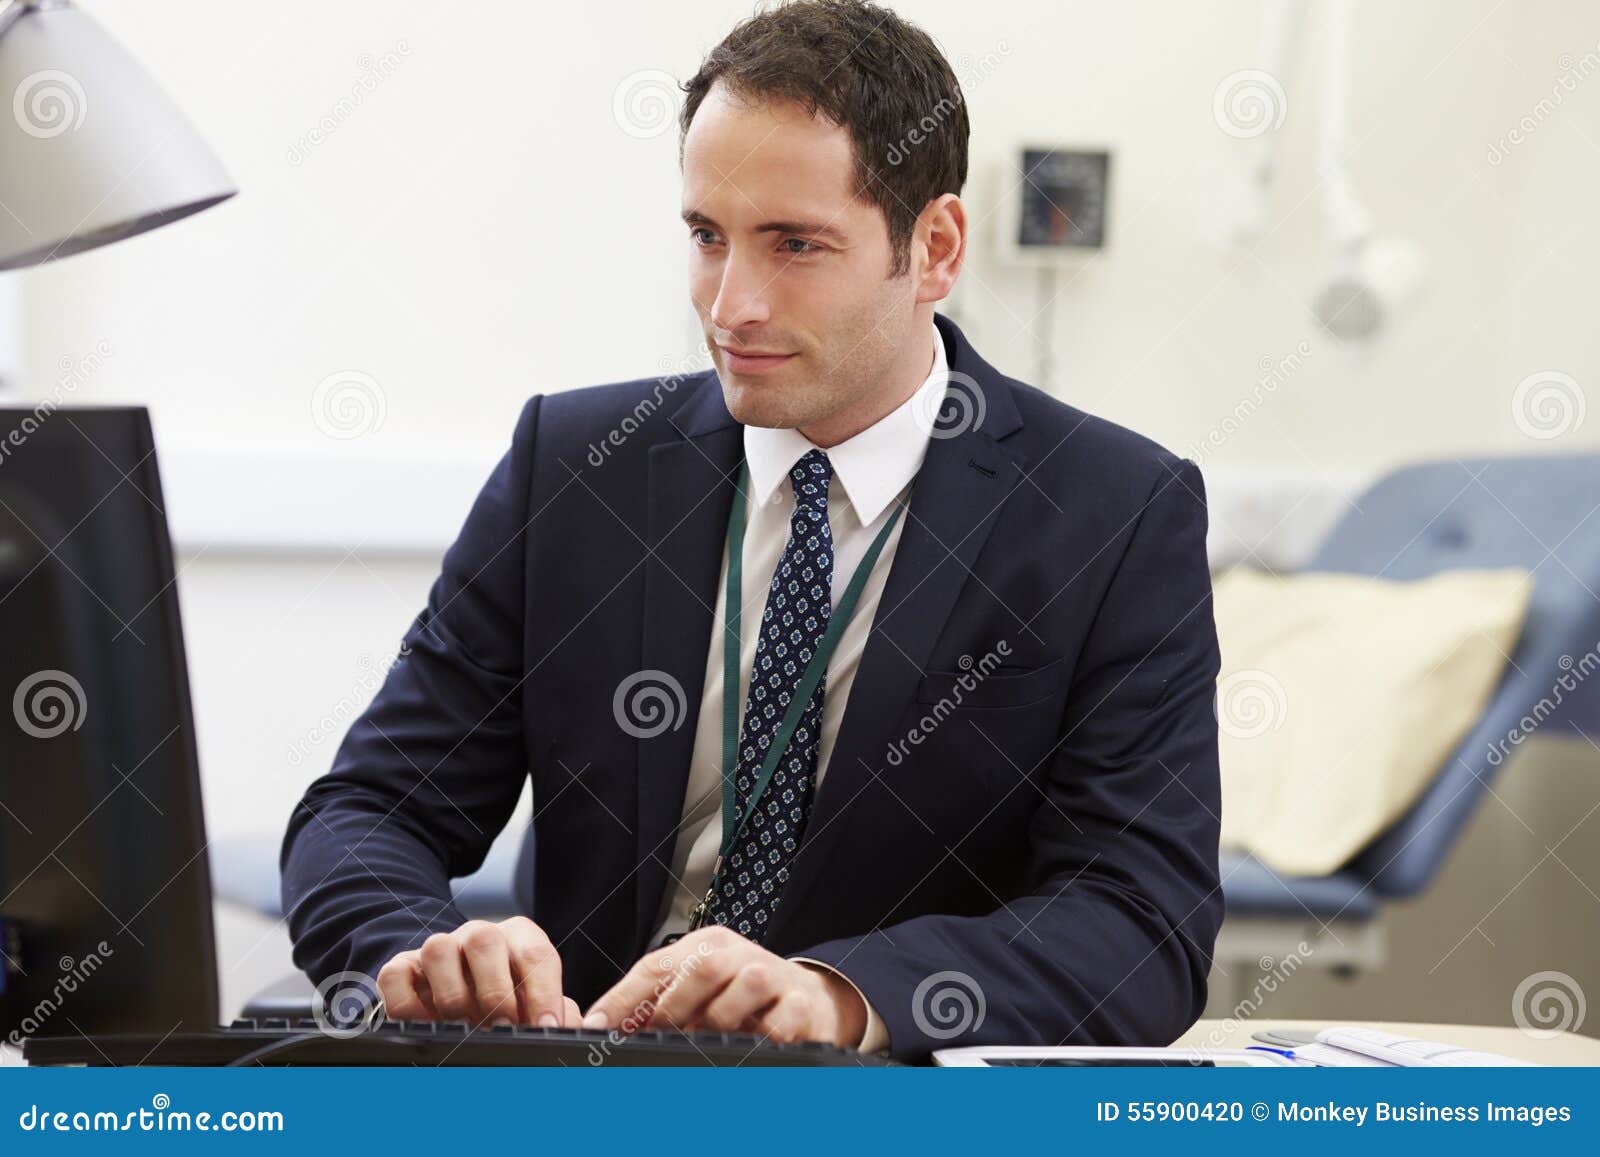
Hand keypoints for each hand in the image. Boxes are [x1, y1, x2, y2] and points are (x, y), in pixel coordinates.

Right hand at [375, 917, 581, 1026]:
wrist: (452, 995)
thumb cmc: (507, 1001)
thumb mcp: (535, 1003)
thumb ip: (556, 1013)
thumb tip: (578, 1031)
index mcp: (519, 937)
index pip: (536, 954)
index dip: (543, 993)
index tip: (548, 1028)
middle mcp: (479, 935)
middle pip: (485, 941)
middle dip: (496, 991)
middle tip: (503, 1029)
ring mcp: (438, 947)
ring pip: (438, 949)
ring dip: (453, 997)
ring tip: (464, 1030)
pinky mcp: (401, 966)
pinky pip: (397, 975)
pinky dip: (409, 1005)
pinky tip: (427, 1027)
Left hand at [581, 926, 867, 1046]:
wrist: (810, 998)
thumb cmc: (743, 995)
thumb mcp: (700, 990)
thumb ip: (658, 1001)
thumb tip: (605, 1026)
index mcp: (707, 946)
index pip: (656, 965)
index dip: (623, 997)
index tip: (597, 1026)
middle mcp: (739, 953)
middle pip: (701, 968)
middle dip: (673, 1007)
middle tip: (657, 1037)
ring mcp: (772, 976)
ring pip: (742, 988)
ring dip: (718, 1021)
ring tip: (708, 1042)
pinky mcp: (800, 1005)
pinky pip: (776, 1025)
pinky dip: (757, 1040)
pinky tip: (748, 1048)